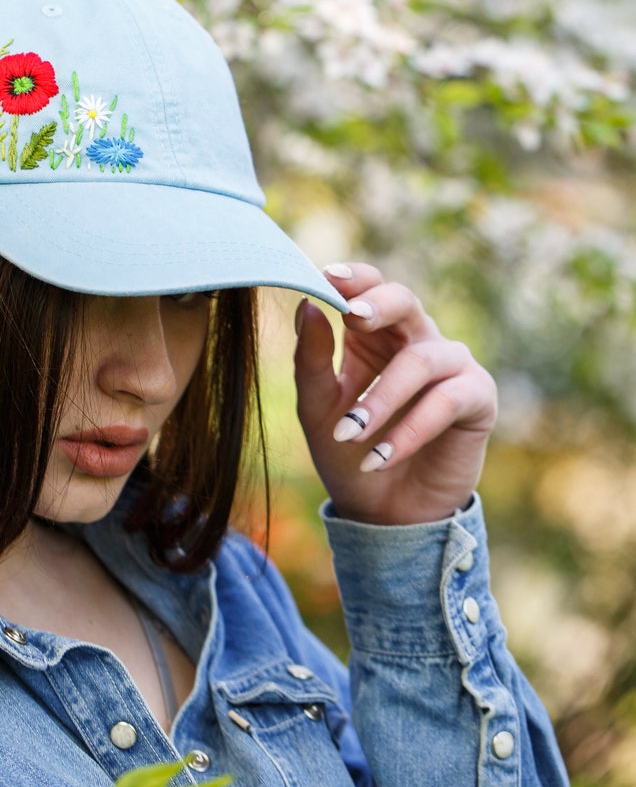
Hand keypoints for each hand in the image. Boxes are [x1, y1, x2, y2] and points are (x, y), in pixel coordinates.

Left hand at [294, 263, 497, 525]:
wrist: (382, 510)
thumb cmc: (347, 450)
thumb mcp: (317, 407)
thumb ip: (311, 359)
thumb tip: (308, 305)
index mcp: (373, 335)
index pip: (369, 289)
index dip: (355, 278)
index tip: (328, 276)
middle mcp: (415, 340)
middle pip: (405, 301)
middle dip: (378, 305)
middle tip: (352, 317)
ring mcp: (451, 366)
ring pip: (420, 360)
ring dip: (380, 400)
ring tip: (347, 435)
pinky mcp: (478, 398)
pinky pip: (446, 401)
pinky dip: (408, 430)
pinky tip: (378, 459)